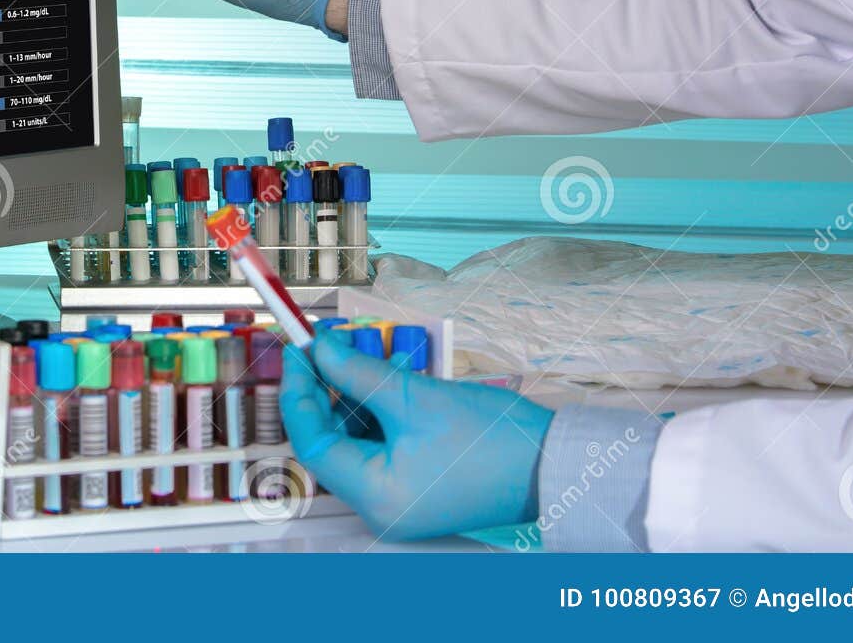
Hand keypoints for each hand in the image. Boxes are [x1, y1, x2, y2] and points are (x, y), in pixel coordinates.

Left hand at [280, 331, 552, 540]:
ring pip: (352, 443)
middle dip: (324, 391)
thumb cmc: (491, 440)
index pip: (311, 443)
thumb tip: (319, 349)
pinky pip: (378, 448)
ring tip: (355, 354)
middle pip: (329, 444)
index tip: (299, 350)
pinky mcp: (415, 487)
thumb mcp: (415, 397)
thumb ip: (358, 372)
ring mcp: (398, 500)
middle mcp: (379, 507)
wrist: (554, 464)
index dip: (299, 392)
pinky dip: (374, 414)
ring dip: (350, 398)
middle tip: (324, 346)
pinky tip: (380, 380)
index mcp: (375, 496)